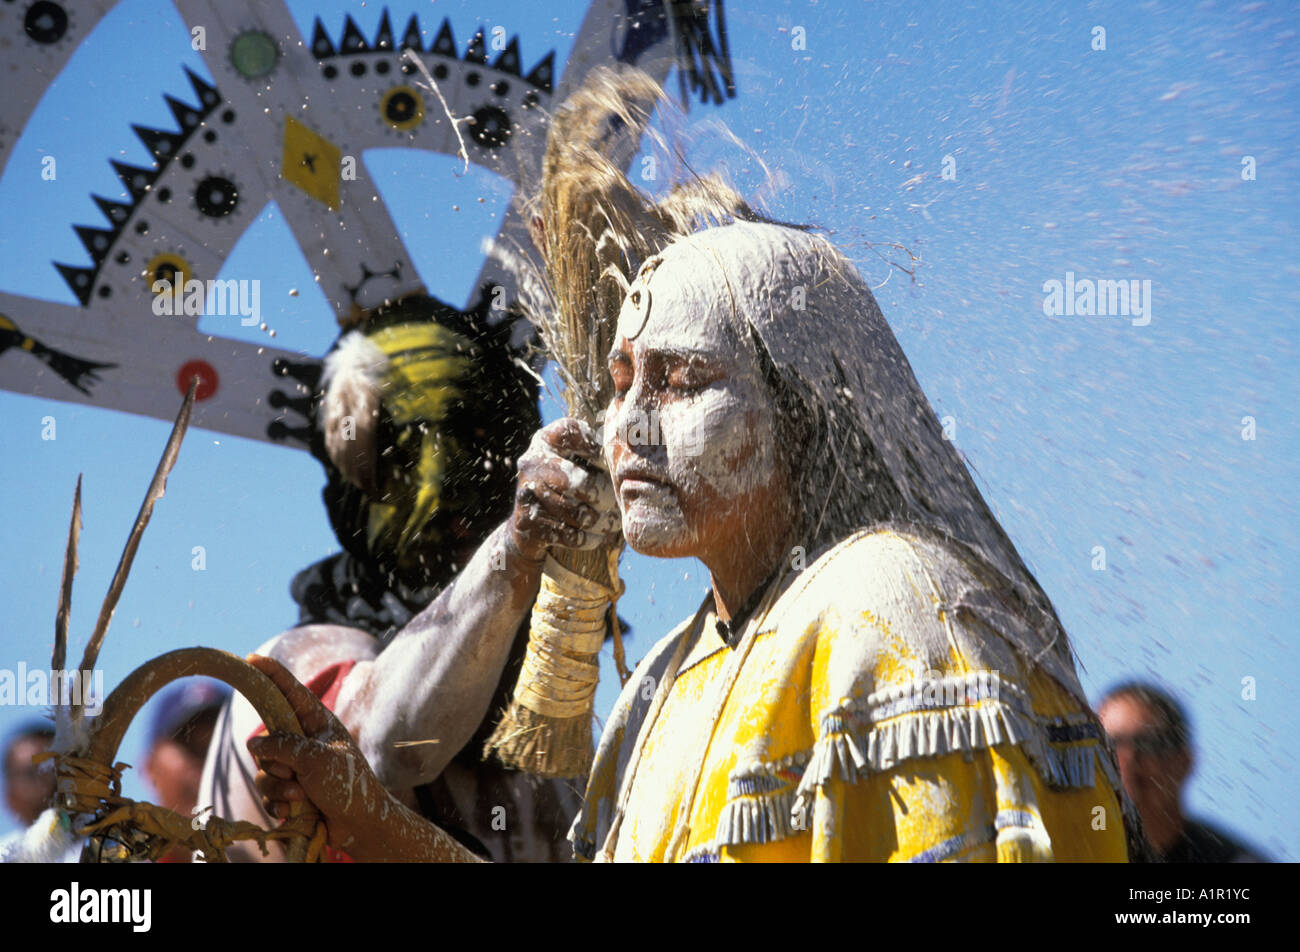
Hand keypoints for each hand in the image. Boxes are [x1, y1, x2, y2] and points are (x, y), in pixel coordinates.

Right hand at [246, 654, 386, 853]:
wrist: (359, 826)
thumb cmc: (348, 784)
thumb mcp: (316, 759)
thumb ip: (283, 747)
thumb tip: (253, 744)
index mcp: (318, 722)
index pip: (290, 691)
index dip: (271, 673)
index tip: (251, 658)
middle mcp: (304, 740)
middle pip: (267, 739)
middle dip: (276, 762)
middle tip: (297, 775)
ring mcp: (295, 765)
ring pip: (263, 769)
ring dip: (279, 786)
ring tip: (302, 796)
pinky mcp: (289, 789)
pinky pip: (267, 792)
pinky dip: (278, 803)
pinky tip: (294, 812)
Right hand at [510, 418, 620, 561]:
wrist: (528, 527)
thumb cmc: (566, 485)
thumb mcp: (575, 458)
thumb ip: (599, 448)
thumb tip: (639, 443)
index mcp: (545, 440)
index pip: (571, 432)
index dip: (597, 448)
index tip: (611, 464)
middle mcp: (532, 463)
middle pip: (579, 481)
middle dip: (606, 495)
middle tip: (618, 502)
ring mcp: (528, 495)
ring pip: (580, 514)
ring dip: (604, 522)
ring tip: (614, 522)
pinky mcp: (530, 526)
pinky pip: (572, 536)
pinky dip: (592, 538)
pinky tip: (600, 535)